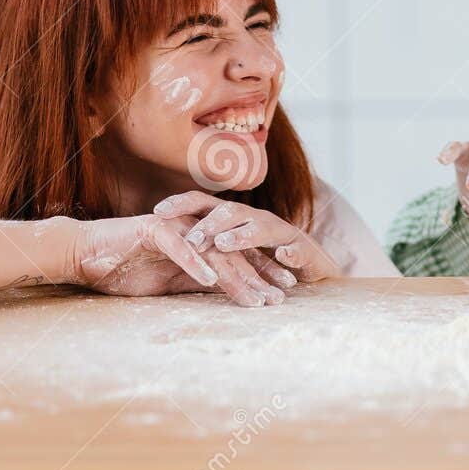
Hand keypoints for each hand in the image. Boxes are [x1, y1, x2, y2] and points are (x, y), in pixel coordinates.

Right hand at [67, 214, 286, 306]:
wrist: (86, 254)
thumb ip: (199, 281)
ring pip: (214, 251)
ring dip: (237, 276)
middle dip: (261, 275)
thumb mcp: (171, 282)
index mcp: (199, 240)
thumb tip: (228, 293)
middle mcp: (193, 229)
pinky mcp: (154, 229)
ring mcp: (176, 226)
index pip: (237, 257)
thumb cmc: (126, 269)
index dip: (261, 274)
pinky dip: (196, 263)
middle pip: (234, 252)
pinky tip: (212, 279)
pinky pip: (181, 247)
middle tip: (283, 296)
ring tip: (256, 298)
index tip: (283, 294)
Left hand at [152, 191, 340, 282]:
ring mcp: (280, 232)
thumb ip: (202, 245)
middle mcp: (255, 218)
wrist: (310, 266)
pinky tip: (284, 256)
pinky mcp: (303, 250)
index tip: (158, 211)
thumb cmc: (260, 258)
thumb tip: (161, 242)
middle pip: (229, 213)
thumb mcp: (227, 251)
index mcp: (234, 217)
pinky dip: (291, 253)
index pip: (204, 203)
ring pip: (260, 227)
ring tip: (226, 244)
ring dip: (243, 235)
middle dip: (209, 225)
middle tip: (191, 241)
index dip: (182, 204)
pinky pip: (297, 249)